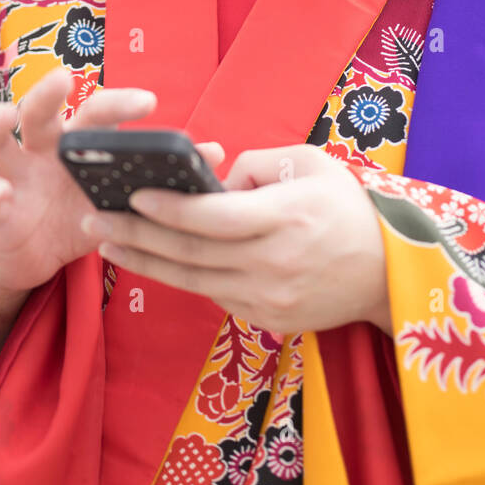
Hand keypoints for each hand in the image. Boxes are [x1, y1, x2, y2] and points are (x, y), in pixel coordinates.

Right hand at [0, 69, 222, 296]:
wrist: (36, 260)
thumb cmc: (81, 216)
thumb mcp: (120, 198)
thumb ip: (158, 176)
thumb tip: (215, 153)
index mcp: (79, 143)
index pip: (98, 113)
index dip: (121, 104)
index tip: (150, 102)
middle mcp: (43, 148)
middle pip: (41, 109)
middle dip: (48, 90)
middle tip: (63, 78)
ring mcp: (13, 172)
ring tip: (8, 116)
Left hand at [79, 143, 391, 336]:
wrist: (389, 273)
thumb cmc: (349, 209)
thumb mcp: (311, 166)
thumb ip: (258, 164)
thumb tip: (213, 178)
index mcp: (286, 218)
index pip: (213, 217)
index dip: (168, 208)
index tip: (132, 193)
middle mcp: (273, 263)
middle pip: (190, 253)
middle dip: (136, 235)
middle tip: (94, 219)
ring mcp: (269, 298)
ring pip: (193, 280)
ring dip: (146, 261)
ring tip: (109, 240)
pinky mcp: (267, 321)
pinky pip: (215, 294)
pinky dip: (184, 276)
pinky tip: (155, 259)